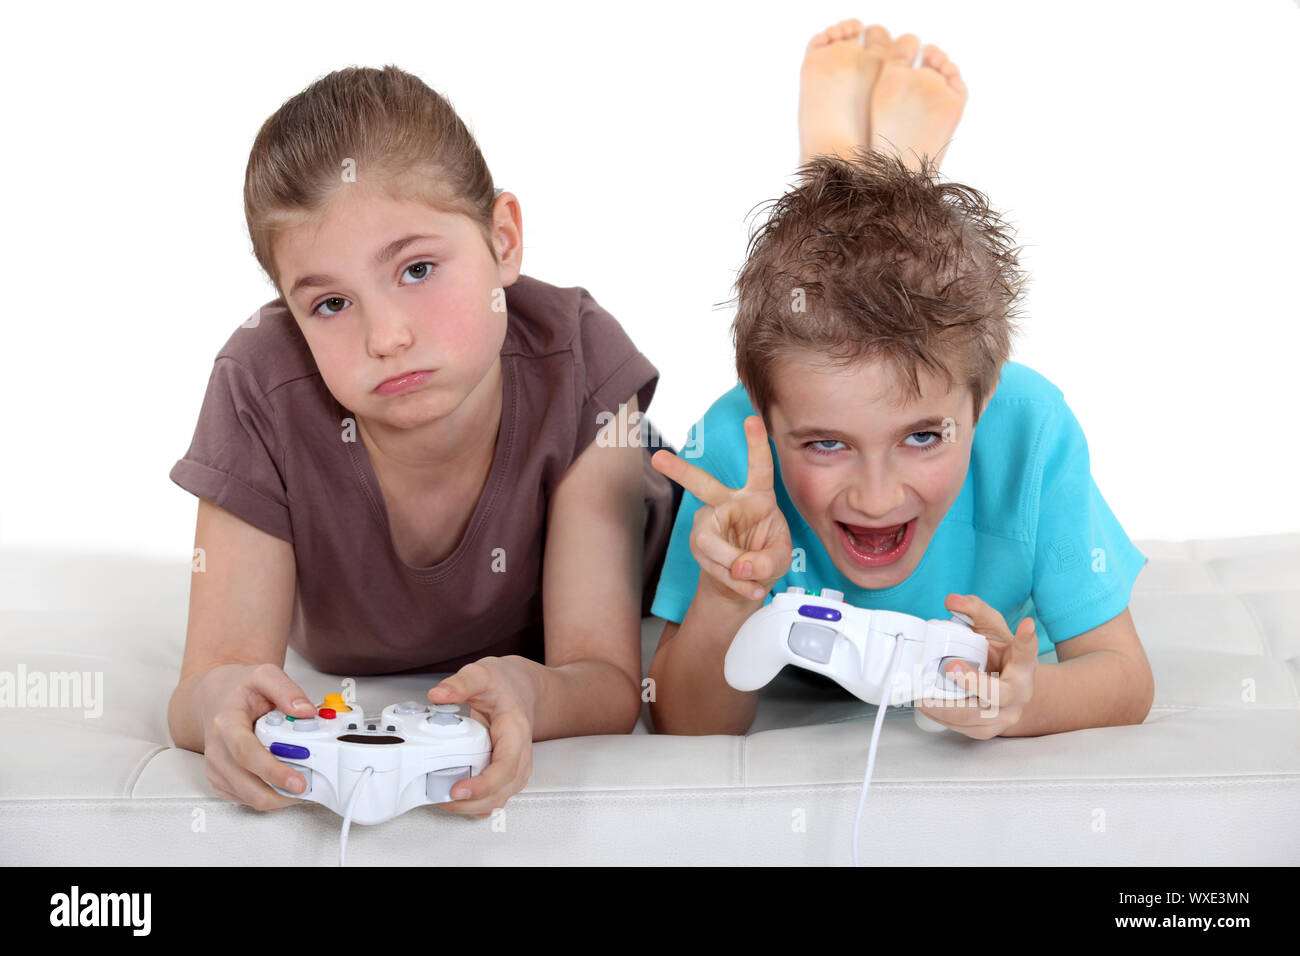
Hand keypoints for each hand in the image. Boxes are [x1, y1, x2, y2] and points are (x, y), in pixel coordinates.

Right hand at [196, 662, 318, 808]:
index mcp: (226, 723)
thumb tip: (305, 712)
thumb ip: (287, 690)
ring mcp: (216, 768)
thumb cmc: (238, 689)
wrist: (214, 697)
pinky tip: (283, 786)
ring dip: (277, 798)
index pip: (247, 753)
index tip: (297, 782)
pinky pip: (245, 799)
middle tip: (309, 789)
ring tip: (301, 785)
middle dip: (281, 793)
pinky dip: (267, 799)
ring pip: (248, 797)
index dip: (273, 771)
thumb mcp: (264, 675)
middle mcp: (217, 749)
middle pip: (247, 784)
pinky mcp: (220, 780)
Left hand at [427, 655, 535, 817]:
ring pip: (498, 799)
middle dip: (470, 802)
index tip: (458, 790)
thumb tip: (439, 695)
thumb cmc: (506, 684)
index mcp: (515, 732)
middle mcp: (519, 754)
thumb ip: (460, 684)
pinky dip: (475, 804)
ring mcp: (515, 766)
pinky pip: (494, 798)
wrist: (522, 687)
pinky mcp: (506, 773)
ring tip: (444, 798)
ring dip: (472, 807)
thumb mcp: (482, 674)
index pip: (505, 767)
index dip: (483, 784)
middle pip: (501, 791)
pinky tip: (457, 798)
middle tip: (440, 796)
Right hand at [651, 415, 792, 602]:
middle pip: (703, 485)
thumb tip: (739, 566)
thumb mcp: (780, 560)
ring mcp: (709, 523)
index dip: (756, 443)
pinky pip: (711, 564)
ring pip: (709, 542)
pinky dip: (731, 580)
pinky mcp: (698, 543)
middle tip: (657, 457)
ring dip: (732, 568)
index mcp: (757, 498)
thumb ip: (766, 561)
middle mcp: (729, 504)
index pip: (759, 467)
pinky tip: (745, 587)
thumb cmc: (765, 560)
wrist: (743, 584)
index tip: (751, 418)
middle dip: (679, 471)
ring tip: (751, 583)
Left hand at [915, 594, 1038, 737]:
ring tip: (923, 695)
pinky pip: (962, 728)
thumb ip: (974, 611)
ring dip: (947, 707)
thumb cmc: (999, 657)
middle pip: (999, 694)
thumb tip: (952, 601)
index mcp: (1023, 666)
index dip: (1027, 639)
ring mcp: (1004, 716)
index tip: (1027, 624)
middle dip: (973, 682)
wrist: (1008, 690)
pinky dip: (941, 717)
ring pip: (976, 717)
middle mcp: (1019, 694)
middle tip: (949, 667)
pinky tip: (925, 706)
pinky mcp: (986, 730)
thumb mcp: (991, 629)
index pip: (1027, 651)